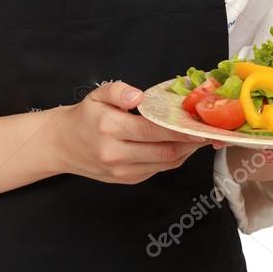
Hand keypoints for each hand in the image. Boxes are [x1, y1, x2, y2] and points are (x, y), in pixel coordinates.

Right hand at [53, 82, 214, 184]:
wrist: (62, 144)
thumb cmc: (84, 116)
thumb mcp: (97, 95)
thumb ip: (118, 91)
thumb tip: (138, 96)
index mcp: (110, 129)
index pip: (154, 132)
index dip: (181, 130)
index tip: (201, 125)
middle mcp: (116, 154)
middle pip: (165, 152)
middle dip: (191, 143)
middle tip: (210, 131)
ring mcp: (122, 171)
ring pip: (164, 164)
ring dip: (186, 152)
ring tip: (201, 138)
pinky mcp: (126, 180)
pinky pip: (156, 170)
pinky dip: (173, 158)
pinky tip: (182, 146)